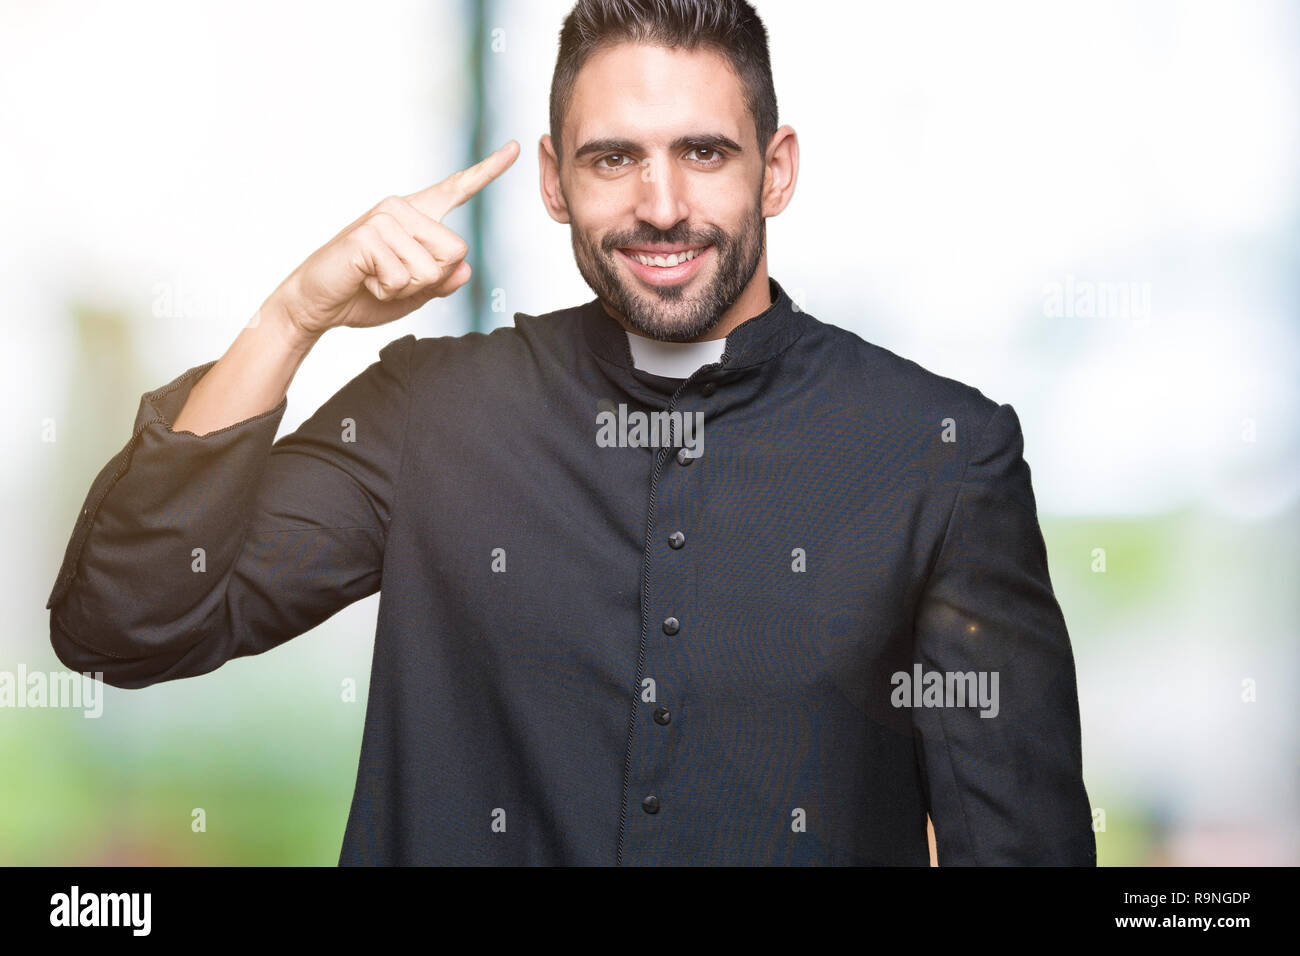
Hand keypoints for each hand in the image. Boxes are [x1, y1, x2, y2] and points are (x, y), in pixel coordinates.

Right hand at [264, 140, 519, 340]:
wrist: (317, 303)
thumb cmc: (364, 294)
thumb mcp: (414, 293)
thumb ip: (442, 281)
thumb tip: (464, 268)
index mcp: (418, 217)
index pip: (457, 189)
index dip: (488, 170)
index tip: (515, 147)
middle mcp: (403, 208)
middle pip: (456, 251)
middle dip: (430, 280)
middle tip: (393, 278)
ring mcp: (384, 216)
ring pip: (430, 268)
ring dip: (404, 288)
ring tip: (375, 278)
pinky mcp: (368, 233)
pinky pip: (402, 276)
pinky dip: (386, 290)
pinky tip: (365, 280)